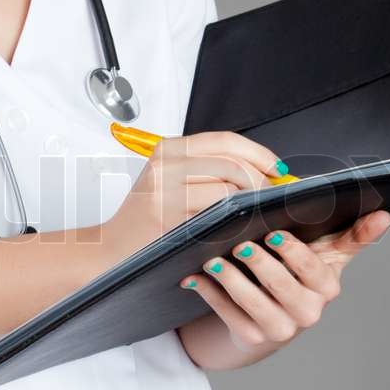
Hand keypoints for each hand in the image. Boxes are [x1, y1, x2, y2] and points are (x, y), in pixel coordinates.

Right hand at [103, 130, 282, 265]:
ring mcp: (165, 189)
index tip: (277, 168)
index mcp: (168, 149)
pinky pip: (216, 211)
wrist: (112, 248)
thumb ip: (208, 169)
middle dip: (261, 179)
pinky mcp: (168, 214)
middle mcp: (165, 164)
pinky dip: (235, 219)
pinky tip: (238, 225)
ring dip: (250, 201)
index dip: (258, 153)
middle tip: (273, 193)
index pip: (225, 140)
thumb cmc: (146, 219)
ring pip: (228, 186)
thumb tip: (260, 168)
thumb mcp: (171, 181)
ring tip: (255, 211)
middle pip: (232, 161)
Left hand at [179, 209, 389, 358]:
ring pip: (253, 303)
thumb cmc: (298, 275)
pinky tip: (196, 277)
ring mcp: (280, 328)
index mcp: (327, 287)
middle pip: (281, 285)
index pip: (313, 268)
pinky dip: (211, 294)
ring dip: (231, 279)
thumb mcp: (325, 254)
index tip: (274, 232)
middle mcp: (308, 312)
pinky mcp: (252, 338)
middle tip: (239, 242)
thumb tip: (383, 214)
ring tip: (212, 259)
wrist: (271, 316)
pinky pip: (228, 315)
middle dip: (259, 263)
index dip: (293, 252)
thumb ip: (352, 235)